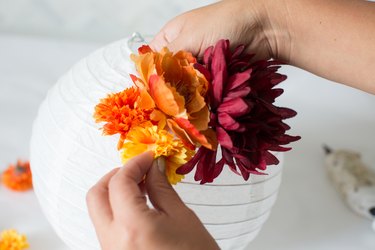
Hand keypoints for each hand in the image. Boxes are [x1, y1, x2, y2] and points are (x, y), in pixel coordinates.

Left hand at [86, 151, 218, 249]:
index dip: (134, 164)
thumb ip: (162, 189)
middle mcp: (113, 241)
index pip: (120, 183)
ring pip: (98, 211)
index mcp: (132, 227)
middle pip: (96, 195)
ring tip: (142, 185)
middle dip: (115, 176)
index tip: (149, 158)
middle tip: (138, 168)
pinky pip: (107, 225)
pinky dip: (117, 209)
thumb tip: (153, 168)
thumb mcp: (182, 218)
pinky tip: (138, 204)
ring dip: (115, 192)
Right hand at [150, 0, 374, 93]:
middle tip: (166, 110)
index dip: (149, 80)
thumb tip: (154, 85)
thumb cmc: (225, 22)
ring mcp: (200, 67)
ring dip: (185, 99)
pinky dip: (200, 101)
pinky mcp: (215, 78)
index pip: (151, 62)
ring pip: (186, 88)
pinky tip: (196, 111)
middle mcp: (183, 53)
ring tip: (180, 114)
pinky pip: (202, 93)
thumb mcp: (189, 38)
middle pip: (168, 78)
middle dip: (168, 93)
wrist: (263, 28)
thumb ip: (169, 62)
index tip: (150, 98)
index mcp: (171, 37)